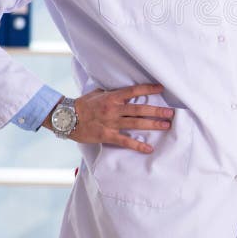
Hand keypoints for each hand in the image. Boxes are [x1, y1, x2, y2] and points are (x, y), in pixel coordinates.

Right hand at [44, 83, 172, 152]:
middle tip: (171, 112)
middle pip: (139, 109)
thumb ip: (112, 92)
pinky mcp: (107, 135)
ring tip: (166, 125)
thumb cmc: (82, 104)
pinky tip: (149, 148)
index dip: (148, 89)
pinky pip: (125, 141)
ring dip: (152, 125)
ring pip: (135, 124)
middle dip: (156, 111)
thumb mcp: (97, 93)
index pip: (134, 91)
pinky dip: (137, 145)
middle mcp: (113, 109)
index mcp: (112, 97)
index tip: (162, 89)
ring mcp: (110, 123)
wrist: (66, 118)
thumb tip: (125, 89)